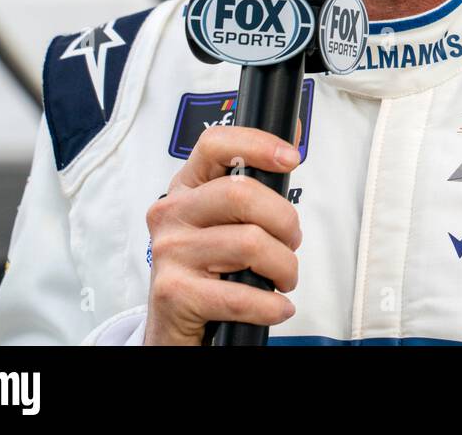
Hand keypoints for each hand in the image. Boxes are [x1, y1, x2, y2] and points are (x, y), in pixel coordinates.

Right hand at [143, 126, 302, 344]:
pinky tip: (277, 306)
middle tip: (291, 241)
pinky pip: (242, 295)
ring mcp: (169, 251)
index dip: (257, 144)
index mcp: (186, 187)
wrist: (174, 324)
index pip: (215, 144)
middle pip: (242, 194)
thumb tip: (292, 137)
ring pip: (251, 244)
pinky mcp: (173, 292)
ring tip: (282, 278)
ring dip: (284, 267)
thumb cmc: (209, 266)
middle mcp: (171, 213)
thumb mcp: (227, 220)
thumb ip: (256, 183)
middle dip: (285, 221)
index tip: (291, 158)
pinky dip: (271, 305)